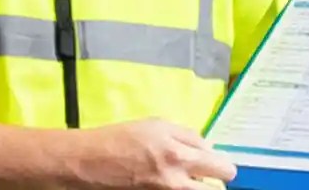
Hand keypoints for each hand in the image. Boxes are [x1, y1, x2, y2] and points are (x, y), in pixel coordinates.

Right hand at [66, 118, 236, 189]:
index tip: (211, 163)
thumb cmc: (119, 139)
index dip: (216, 161)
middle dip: (218, 177)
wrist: (88, 164)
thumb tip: (207, 149)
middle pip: (221, 182)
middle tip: (208, 175)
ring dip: (203, 187)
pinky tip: (172, 184)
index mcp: (178, 152)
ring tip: (190, 180)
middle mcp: (177, 178)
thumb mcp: (154, 126)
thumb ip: (185, 136)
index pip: (219, 162)